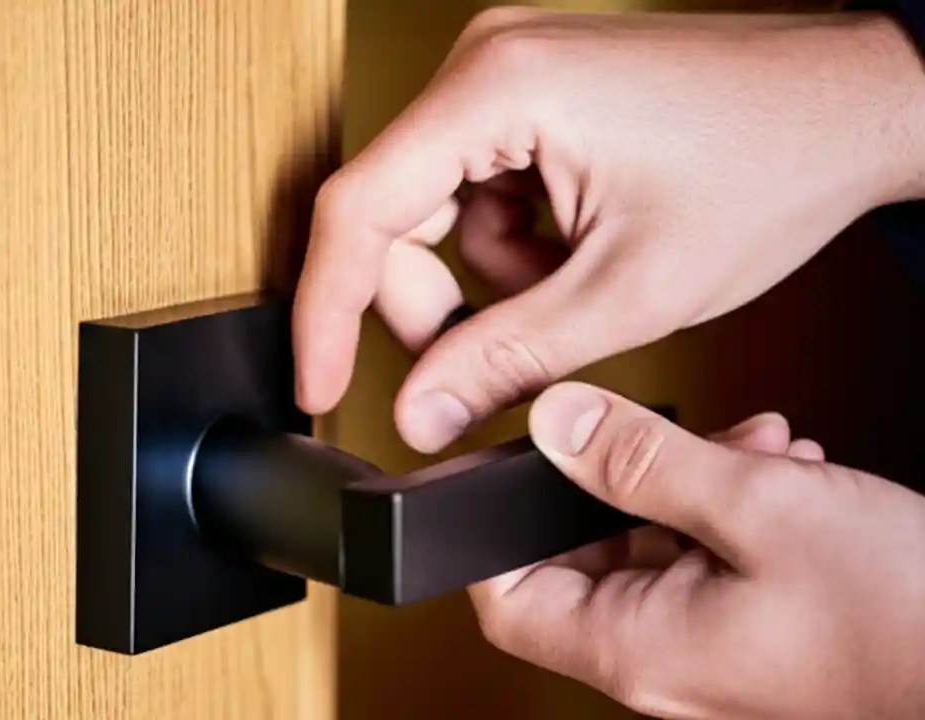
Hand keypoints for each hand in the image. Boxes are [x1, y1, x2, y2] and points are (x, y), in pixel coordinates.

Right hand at [293, 9, 924, 451]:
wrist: (853, 106)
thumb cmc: (772, 161)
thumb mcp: (627, 290)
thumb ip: (505, 357)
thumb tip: (419, 408)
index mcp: (496, 89)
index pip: (360, 208)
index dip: (326, 309)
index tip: (315, 381)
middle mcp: (484, 63)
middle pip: (391, 210)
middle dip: (430, 300)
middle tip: (481, 359)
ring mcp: (503, 71)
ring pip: (433, 210)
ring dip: (488, 275)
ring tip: (576, 281)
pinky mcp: (525, 91)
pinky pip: (475, 190)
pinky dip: (515, 244)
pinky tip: (581, 246)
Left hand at [469, 382, 924, 718]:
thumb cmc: (898, 612)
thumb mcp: (755, 507)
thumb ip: (641, 463)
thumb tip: (553, 425)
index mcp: (636, 648)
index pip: (508, 601)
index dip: (490, 532)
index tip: (500, 467)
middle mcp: (661, 661)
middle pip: (579, 564)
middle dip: (610, 481)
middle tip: (649, 431)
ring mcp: (707, 651)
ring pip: (651, 550)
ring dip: (683, 481)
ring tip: (750, 444)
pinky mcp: (750, 632)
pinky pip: (704, 562)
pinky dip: (725, 508)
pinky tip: (777, 467)